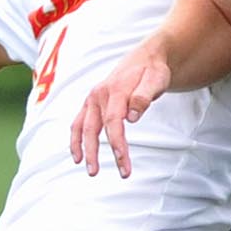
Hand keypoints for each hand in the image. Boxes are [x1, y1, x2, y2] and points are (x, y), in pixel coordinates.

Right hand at [69, 43, 171, 178]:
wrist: (145, 58)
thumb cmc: (152, 71)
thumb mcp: (155, 80)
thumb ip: (143, 97)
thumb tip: (131, 117)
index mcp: (115, 90)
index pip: (113, 122)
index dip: (117, 144)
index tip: (124, 163)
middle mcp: (99, 94)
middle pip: (95, 128)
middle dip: (100, 153)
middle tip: (116, 173)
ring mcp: (93, 98)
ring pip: (83, 127)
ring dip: (84, 149)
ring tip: (90, 170)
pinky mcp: (91, 103)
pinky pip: (78, 123)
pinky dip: (75, 139)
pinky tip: (77, 156)